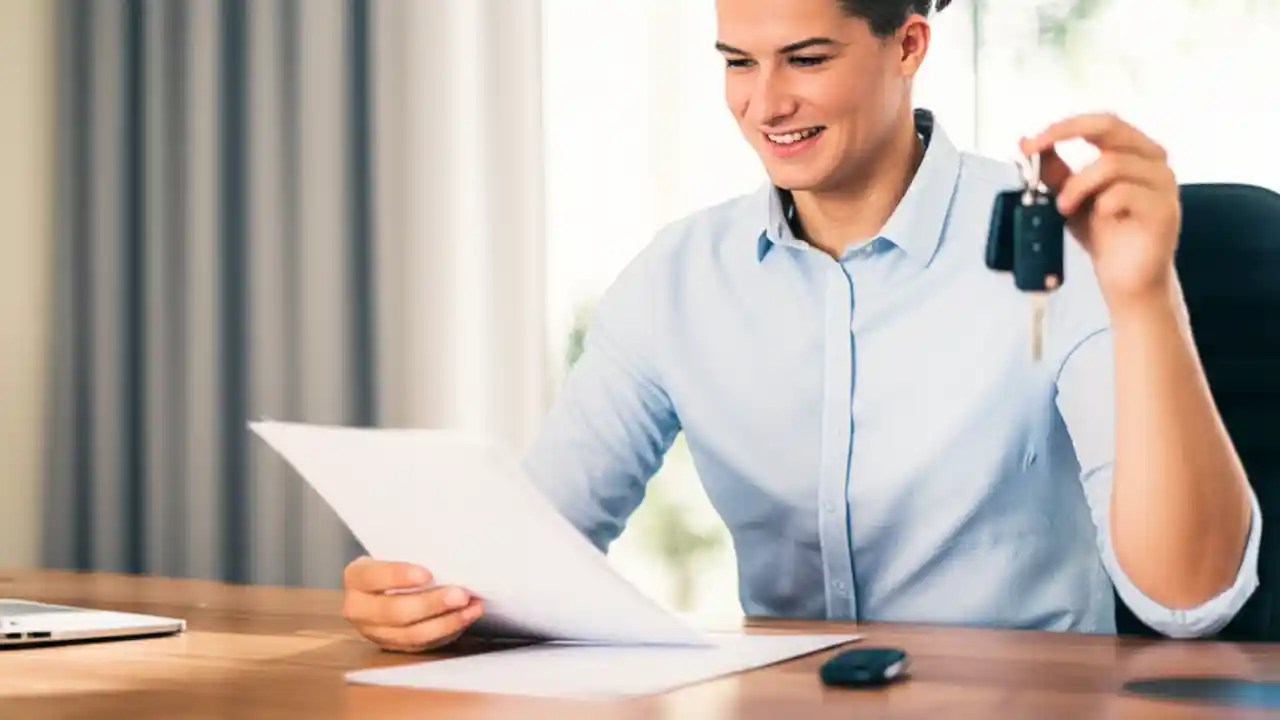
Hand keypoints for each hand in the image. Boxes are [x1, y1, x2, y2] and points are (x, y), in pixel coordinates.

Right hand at [342, 556, 484, 652]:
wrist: (385, 586)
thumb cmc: (395, 562)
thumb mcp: (394, 552)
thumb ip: (411, 555)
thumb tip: (448, 556)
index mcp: (356, 579)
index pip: (373, 577)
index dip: (398, 576)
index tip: (427, 573)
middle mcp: (358, 609)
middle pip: (395, 612)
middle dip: (431, 604)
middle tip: (460, 595)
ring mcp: (376, 633)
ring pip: (412, 634)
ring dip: (446, 622)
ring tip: (471, 607)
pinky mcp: (395, 647)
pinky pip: (423, 644)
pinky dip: (449, 631)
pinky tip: (467, 617)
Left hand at [1020, 113, 1181, 309]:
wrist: (1126, 278)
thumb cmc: (1104, 234)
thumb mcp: (1069, 196)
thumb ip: (1054, 170)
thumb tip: (1027, 142)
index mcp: (1133, 151)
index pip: (1100, 121)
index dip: (1063, 126)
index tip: (1029, 142)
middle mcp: (1153, 160)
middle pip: (1111, 126)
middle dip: (1065, 135)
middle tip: (1034, 153)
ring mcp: (1163, 183)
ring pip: (1113, 162)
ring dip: (1078, 184)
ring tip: (1064, 207)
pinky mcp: (1165, 210)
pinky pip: (1127, 192)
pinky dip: (1103, 203)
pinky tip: (1099, 217)